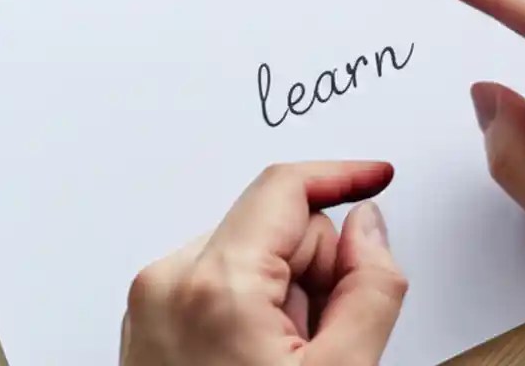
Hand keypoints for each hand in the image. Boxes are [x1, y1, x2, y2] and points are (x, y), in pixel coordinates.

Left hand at [120, 162, 407, 365]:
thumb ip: (370, 286)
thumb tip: (370, 227)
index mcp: (213, 285)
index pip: (285, 189)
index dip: (343, 178)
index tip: (378, 178)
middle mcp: (168, 282)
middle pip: (273, 228)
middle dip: (314, 271)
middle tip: (323, 338)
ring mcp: (150, 305)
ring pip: (249, 258)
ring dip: (284, 297)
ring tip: (285, 362)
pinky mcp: (147, 325)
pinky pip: (220, 285)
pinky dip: (253, 311)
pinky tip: (259, 363)